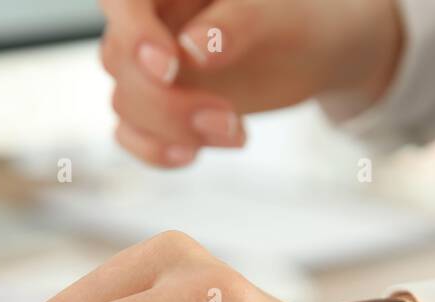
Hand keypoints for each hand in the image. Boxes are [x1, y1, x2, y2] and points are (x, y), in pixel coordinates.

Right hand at [99, 0, 403, 166]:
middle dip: (167, 101)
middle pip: (118, 60)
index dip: (134, 34)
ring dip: (173, 129)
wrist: (316, 53)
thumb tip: (191, 49)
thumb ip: (235, 22)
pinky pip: (129, 133)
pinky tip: (195, 154)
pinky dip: (156, 151)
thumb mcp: (276, 13)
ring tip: (236, 133)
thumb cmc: (297, 17)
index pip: (124, 1)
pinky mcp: (156, 105)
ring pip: (124, 101)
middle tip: (228, 118)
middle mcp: (150, 20)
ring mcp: (147, 65)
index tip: (170, 67)